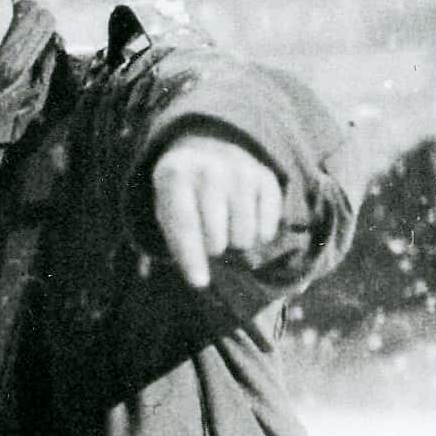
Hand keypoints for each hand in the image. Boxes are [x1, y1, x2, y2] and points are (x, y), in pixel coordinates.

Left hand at [149, 129, 282, 288]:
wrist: (206, 151)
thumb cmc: (183, 195)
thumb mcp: (167, 212)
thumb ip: (179, 244)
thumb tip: (202, 282)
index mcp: (175, 175)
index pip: (185, 224)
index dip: (192, 258)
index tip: (199, 283)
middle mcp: (209, 168)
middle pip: (216, 238)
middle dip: (212, 248)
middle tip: (210, 236)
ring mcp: (241, 170)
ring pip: (244, 237)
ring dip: (236, 243)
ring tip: (227, 227)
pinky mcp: (265, 177)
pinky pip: (267, 228)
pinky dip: (259, 234)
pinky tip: (247, 219)